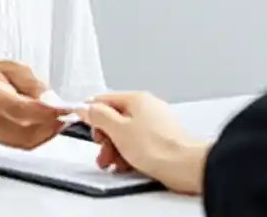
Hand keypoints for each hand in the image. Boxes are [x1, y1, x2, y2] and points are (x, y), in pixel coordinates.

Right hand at [0, 61, 65, 149]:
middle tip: (67, 113)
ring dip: (48, 131)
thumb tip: (50, 100)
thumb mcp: (13, 69)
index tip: (62, 108)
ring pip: (26, 139)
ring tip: (60, 119)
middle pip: (25, 127)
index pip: (20, 108)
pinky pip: (23, 144)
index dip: (44, 111)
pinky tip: (48, 128)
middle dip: (50, 121)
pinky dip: (40, 137)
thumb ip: (33, 84)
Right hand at [75, 92, 209, 194]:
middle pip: (114, 119)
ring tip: (114, 164)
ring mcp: (156, 124)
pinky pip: (138, 144)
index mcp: (137, 99)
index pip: (103, 99)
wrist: (186, 167)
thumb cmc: (157, 147)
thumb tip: (85, 107)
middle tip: (102, 151)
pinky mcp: (162, 140)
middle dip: (104, 137)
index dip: (90, 113)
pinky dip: (129, 154)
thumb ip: (98, 116)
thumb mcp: (118, 130)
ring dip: (115, 149)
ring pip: (125, 133)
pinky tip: (127, 165)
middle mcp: (147, 108)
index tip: (80, 125)